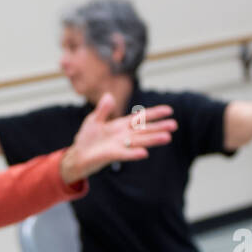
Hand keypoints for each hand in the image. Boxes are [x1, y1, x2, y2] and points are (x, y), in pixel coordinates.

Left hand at [60, 93, 175, 181]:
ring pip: (139, 141)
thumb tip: (109, 96)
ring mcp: (119, 145)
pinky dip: (134, 153)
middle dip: (159, 127)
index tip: (169, 110)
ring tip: (167, 138)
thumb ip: (103, 109)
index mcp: (122, 125)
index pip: (141, 118)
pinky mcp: (112, 154)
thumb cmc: (87, 138)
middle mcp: (124, 135)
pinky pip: (125, 153)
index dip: (154, 114)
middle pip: (144, 130)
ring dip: (152, 139)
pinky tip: (145, 153)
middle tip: (174, 125)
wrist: (78, 155)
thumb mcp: (94, 120)